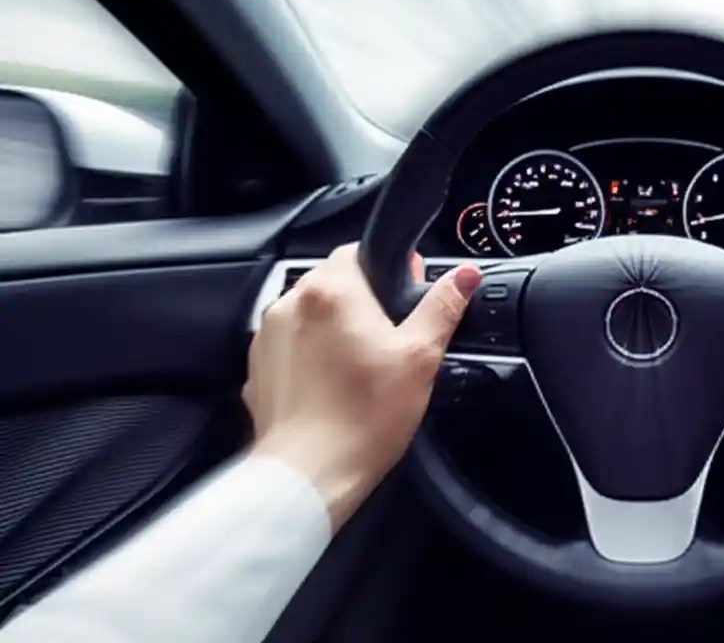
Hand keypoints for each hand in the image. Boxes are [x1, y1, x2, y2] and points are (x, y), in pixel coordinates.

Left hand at [243, 244, 480, 526]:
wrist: (309, 474)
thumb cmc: (363, 418)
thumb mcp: (420, 357)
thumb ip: (441, 308)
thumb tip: (463, 276)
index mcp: (332, 290)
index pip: (359, 252)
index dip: (390, 272)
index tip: (406, 297)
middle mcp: (291, 303)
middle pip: (334, 283)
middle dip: (363, 304)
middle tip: (390, 343)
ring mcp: (267, 336)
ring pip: (311, 316)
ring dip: (335, 330)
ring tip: (361, 370)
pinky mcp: (258, 368)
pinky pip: (291, 348)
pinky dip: (312, 359)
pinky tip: (335, 389)